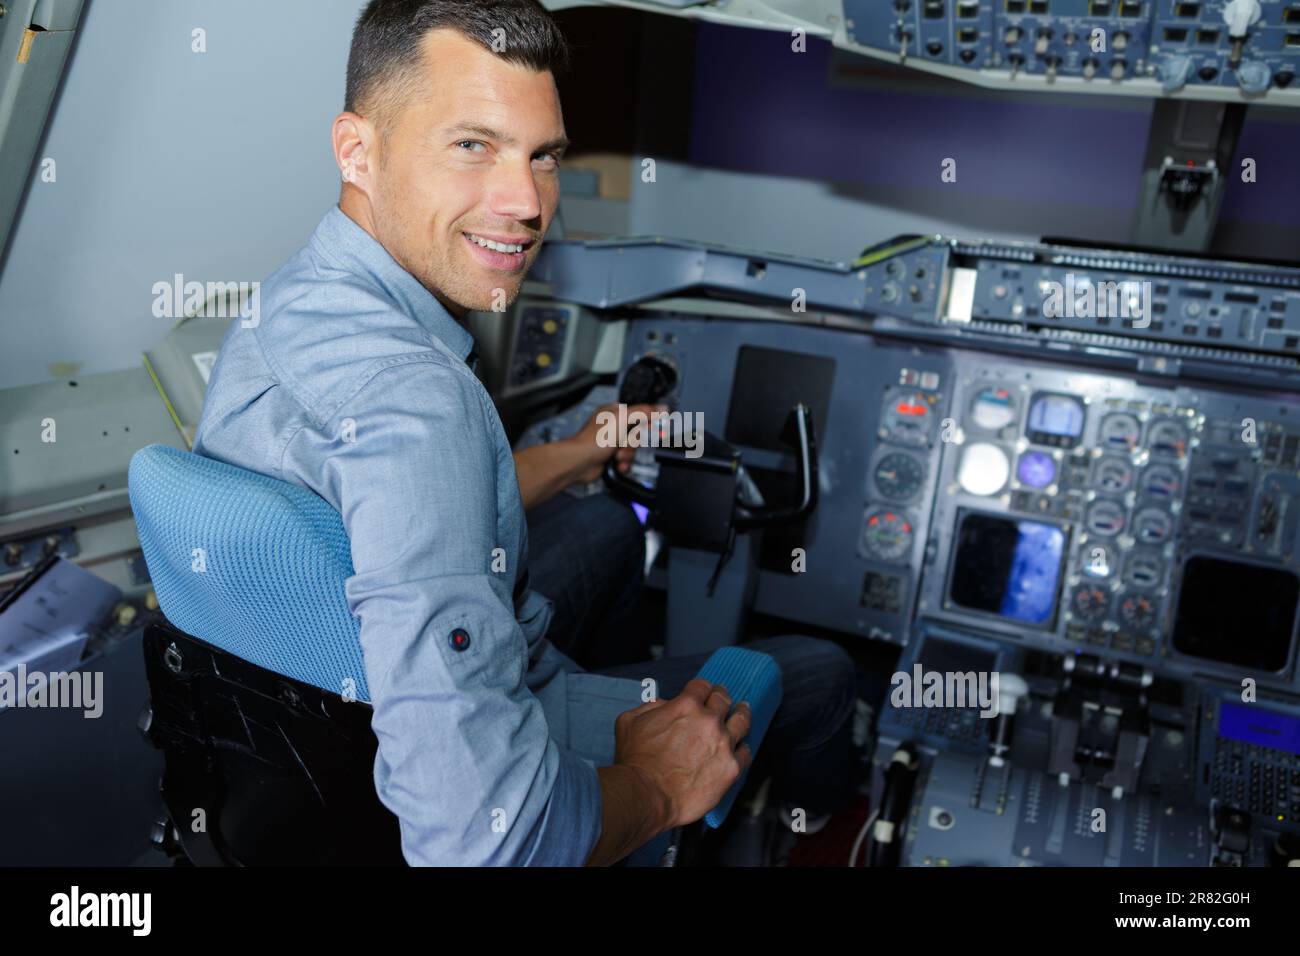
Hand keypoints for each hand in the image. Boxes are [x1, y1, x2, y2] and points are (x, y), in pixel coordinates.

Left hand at [567, 402, 664, 484]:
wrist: (581, 462)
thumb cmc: (595, 438)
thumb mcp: (623, 418)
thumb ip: (644, 412)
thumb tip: (661, 408)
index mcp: (614, 412)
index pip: (639, 414)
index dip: (647, 421)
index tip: (654, 427)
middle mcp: (612, 426)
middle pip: (637, 434)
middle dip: (633, 442)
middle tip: (625, 442)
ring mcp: (611, 443)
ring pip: (633, 449)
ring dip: (628, 454)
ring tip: (617, 454)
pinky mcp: (610, 457)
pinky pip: (627, 461)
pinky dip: (623, 464)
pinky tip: (616, 463)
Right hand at [612, 679, 752, 827]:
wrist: (647, 795)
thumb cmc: (635, 761)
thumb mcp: (630, 721)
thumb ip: (650, 707)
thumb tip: (665, 705)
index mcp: (686, 705)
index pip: (702, 686)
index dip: (703, 687)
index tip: (705, 690)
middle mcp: (709, 721)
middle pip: (723, 700)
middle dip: (722, 696)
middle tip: (724, 696)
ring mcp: (723, 744)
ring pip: (741, 722)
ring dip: (742, 714)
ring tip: (743, 711)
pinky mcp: (731, 768)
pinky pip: (745, 753)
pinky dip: (742, 749)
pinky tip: (741, 748)